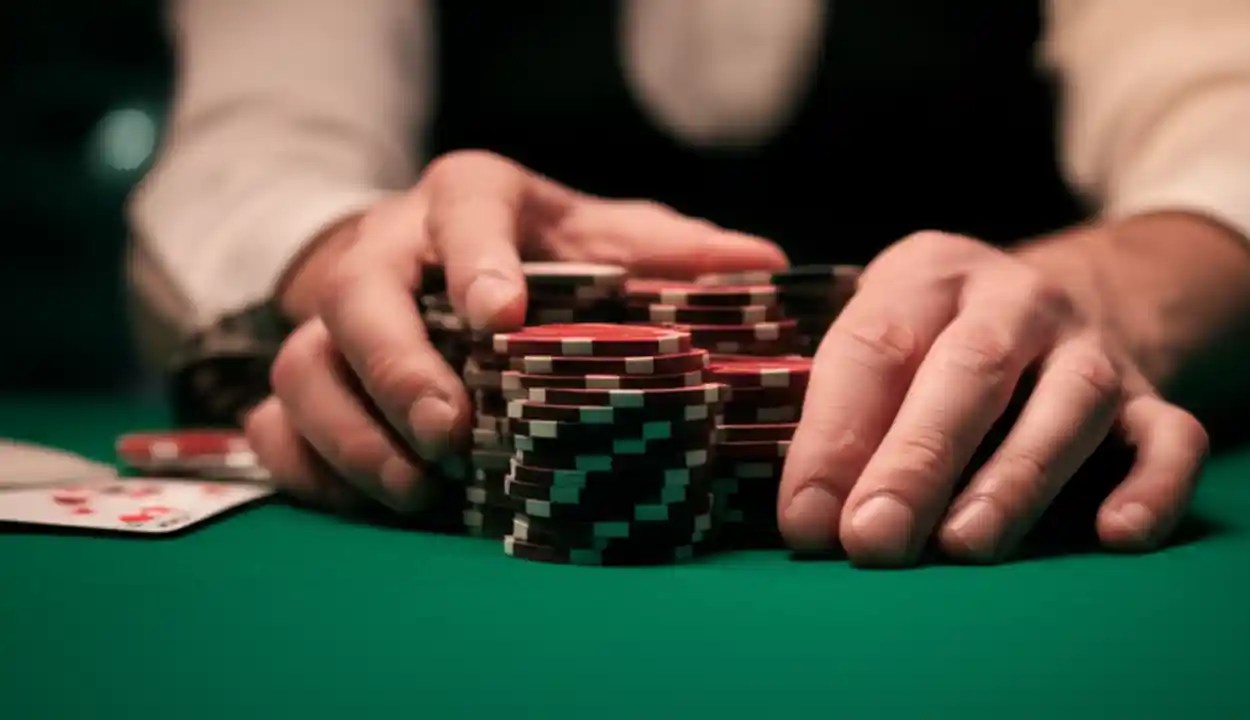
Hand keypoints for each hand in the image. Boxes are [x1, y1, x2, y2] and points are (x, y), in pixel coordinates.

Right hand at [245, 150, 787, 512]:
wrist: (431, 252)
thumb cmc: (535, 249)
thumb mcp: (602, 235)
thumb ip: (668, 251)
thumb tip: (761, 267)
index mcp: (467, 202)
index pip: (463, 209)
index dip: (476, 258)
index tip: (502, 317)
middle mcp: (387, 251)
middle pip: (358, 296)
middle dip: (398, 368)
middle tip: (450, 433)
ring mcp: (334, 317)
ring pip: (303, 364)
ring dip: (351, 433)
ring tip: (417, 490)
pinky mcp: (309, 374)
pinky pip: (275, 421)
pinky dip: (312, 468)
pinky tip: (370, 503)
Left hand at [777, 230, 1209, 565]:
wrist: (1059, 299)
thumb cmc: (935, 340)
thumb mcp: (880, 336)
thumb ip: (839, 405)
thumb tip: (807, 515)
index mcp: (928, 275)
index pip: (874, 345)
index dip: (834, 435)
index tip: (807, 520)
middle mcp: (1016, 299)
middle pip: (970, 372)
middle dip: (917, 461)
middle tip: (874, 539)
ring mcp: (1092, 346)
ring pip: (1070, 404)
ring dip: (1016, 479)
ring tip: (965, 546)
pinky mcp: (1153, 396)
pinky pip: (1171, 439)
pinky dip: (1152, 487)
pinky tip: (1115, 535)